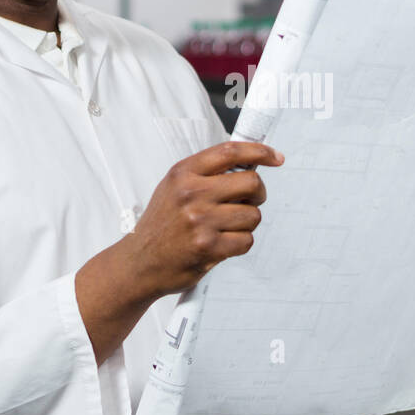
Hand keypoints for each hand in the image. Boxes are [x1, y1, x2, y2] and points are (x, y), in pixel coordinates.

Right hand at [123, 141, 283, 298]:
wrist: (139, 263)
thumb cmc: (161, 226)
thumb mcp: (174, 188)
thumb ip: (205, 173)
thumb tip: (248, 163)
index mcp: (183, 173)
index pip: (230, 152)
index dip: (259, 151)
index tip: (275, 157)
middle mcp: (191, 193)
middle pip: (251, 182)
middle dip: (258, 194)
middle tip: (249, 201)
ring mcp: (200, 220)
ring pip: (253, 214)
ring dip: (247, 223)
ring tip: (226, 227)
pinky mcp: (208, 247)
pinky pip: (246, 240)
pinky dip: (240, 243)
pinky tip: (222, 243)